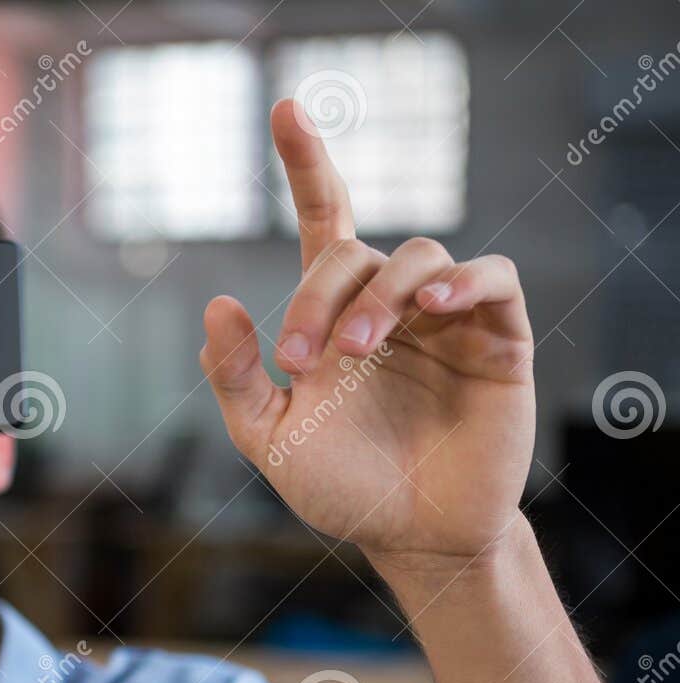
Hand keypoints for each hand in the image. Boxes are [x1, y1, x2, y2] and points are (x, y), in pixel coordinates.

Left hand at [201, 100, 536, 578]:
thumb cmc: (341, 485)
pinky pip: (493, 278)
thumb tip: (218, 302)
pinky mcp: (498, 340)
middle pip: (354, 251)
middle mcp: (390, 304)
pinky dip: (466, 278)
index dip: (306, 166)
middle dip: (318, 297)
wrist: (408, 538)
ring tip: (356, 351)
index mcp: (334, 314)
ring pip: (420, 256)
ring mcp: (446, 318)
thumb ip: (237, 377)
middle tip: (304, 361)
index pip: (321, 223)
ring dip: (380, 296)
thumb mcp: (270, 437)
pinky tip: (435, 305)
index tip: (284, 111)